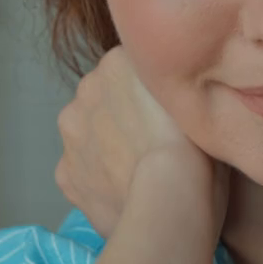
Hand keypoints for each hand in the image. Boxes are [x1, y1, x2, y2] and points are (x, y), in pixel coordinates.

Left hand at [54, 46, 223, 238]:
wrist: (170, 203)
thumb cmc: (198, 150)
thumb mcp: (196, 102)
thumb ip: (174, 92)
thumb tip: (175, 102)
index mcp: (119, 60)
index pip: (133, 68)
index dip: (151, 93)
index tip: (167, 115)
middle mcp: (86, 88)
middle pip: (106, 98)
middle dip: (124, 116)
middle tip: (155, 145)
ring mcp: (70, 132)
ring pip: (88, 134)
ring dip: (106, 147)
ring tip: (139, 173)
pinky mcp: (64, 173)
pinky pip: (82, 171)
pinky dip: (99, 181)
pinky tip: (125, 195)